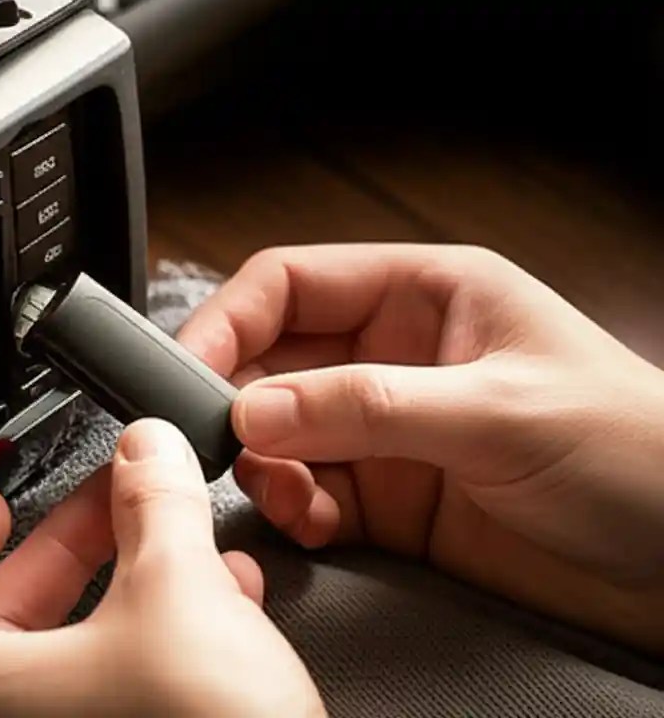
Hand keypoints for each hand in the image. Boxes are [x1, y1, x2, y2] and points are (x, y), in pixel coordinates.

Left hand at [0, 418, 324, 717]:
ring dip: (117, 600)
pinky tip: (215, 620)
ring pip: (55, 674)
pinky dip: (144, 661)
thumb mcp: (179, 594)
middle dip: (62, 553)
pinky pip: (99, 713)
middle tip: (108, 507)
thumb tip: (147, 456)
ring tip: (173, 550)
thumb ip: (153, 505)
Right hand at [176, 243, 663, 653]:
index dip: (229, 320)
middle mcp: (395, 357)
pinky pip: (307, 493)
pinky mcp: (390, 497)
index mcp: (425, 296)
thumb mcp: (498, 412)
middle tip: (222, 446)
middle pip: (272, 362)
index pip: (291, 284)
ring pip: (279, 434)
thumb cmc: (635, 453)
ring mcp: (388, 429)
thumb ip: (368, 407)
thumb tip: (252, 410)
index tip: (188, 369)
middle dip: (238, 405)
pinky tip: (314, 524)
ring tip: (287, 495)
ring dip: (265, 467)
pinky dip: (294, 511)